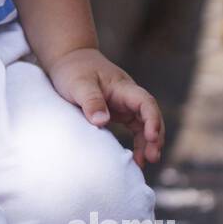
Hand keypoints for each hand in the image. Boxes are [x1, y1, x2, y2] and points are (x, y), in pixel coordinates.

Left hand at [46, 47, 164, 169]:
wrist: (68, 60)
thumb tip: (102, 122)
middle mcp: (128, 96)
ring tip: (144, 163)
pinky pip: (134, 129)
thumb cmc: (73, 70)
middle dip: (155, 136)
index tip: (151, 136)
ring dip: (148, 143)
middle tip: (152, 157)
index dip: (152, 119)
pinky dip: (138, 142)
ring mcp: (124, 105)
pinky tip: (136, 158)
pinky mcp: (118, 112)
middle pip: (150, 116)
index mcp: (122, 87)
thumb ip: (91, 101)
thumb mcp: (79, 84)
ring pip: (144, 125)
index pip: (145, 102)